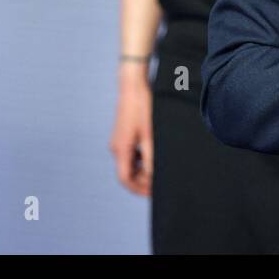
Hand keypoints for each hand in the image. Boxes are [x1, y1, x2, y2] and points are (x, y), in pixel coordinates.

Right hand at [109, 72, 152, 196]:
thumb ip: (151, 158)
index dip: (139, 189)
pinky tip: (155, 154)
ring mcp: (119, 141)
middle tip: (161, 181)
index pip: (125, 179)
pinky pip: (131, 153)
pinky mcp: (123, 134)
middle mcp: (116, 147)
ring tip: (160, 169)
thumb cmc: (143, 107)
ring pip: (130, 163)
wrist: (133, 85)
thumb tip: (153, 177)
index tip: (154, 192)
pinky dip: (142, 159)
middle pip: (127, 173)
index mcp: (121, 150)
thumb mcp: (150, 134)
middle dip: (143, 180)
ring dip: (143, 170)